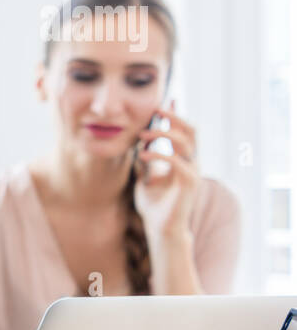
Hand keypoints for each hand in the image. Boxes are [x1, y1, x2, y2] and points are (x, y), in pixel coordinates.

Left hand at [133, 100, 199, 239]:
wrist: (161, 228)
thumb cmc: (153, 204)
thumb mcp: (144, 177)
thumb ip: (144, 161)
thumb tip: (136, 144)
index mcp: (182, 159)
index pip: (183, 131)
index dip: (175, 115)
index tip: (164, 101)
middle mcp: (191, 162)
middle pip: (191, 130)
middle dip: (174, 117)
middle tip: (156, 110)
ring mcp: (193, 172)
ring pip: (186, 142)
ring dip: (163, 134)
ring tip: (142, 136)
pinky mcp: (189, 183)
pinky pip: (178, 162)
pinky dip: (160, 155)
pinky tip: (143, 156)